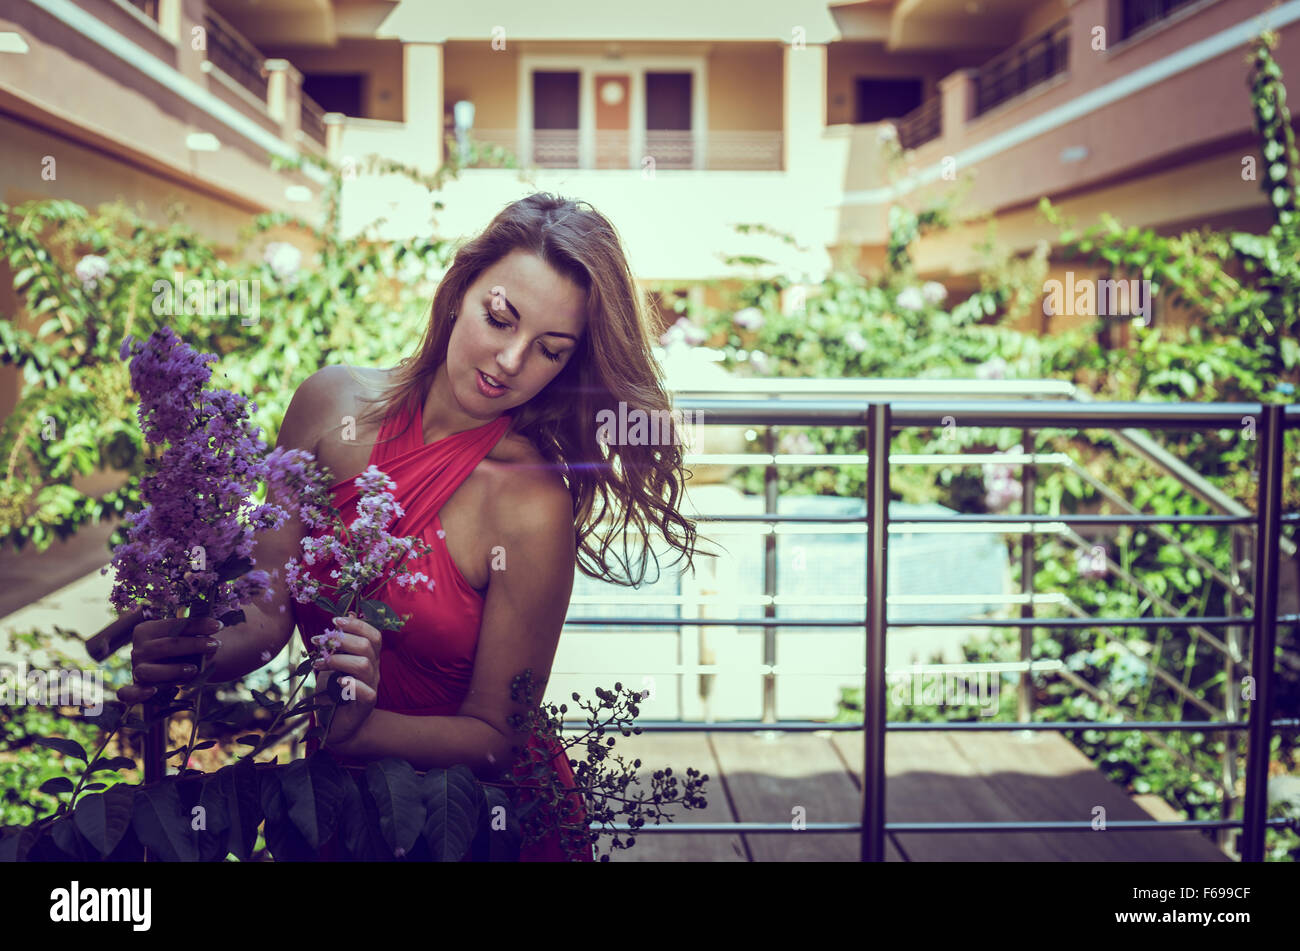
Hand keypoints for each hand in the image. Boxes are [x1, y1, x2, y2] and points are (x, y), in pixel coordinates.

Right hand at [118, 613, 223, 704]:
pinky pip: (128, 693)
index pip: (173, 625)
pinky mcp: (136, 688)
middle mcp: (139, 649)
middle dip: (193, 645)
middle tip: (215, 645)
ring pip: (149, 671)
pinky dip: (137, 694)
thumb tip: (213, 645)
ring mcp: (137, 669)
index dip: (197, 625)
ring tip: (194, 669)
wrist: (169, 670)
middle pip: (165, 646)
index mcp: (147, 630)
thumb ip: (197, 639)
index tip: (218, 626)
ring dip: (173, 670)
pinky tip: (152, 691)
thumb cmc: (180, 650)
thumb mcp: (188, 641)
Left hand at [315, 613, 381, 748]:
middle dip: (342, 639)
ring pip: (364, 664)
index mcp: (368, 657)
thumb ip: (339, 643)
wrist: (336, 725)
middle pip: (368, 645)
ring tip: (319, 664)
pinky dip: (351, 684)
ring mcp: (371, 686)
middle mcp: (373, 669)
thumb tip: (347, 613)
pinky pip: (366, 691)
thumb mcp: (333, 663)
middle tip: (320, 642)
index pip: (373, 634)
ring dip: (338, 660)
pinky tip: (338, 683)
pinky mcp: (366, 704)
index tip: (335, 621)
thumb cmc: (333, 693)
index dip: (357, 624)